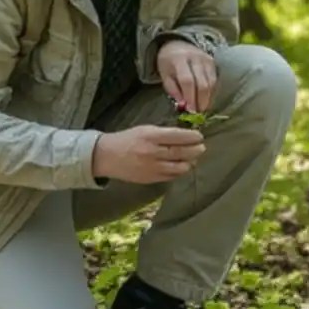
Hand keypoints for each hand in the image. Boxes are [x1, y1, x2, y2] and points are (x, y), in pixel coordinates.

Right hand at [91, 125, 205, 183]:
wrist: (107, 156)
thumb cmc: (127, 139)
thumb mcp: (145, 129)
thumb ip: (164, 133)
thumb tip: (185, 136)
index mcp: (151, 136)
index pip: (178, 137)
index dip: (192, 137)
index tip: (199, 136)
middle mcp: (153, 152)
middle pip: (182, 153)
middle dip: (196, 150)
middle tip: (201, 147)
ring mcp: (152, 168)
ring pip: (180, 167)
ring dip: (190, 162)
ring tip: (193, 158)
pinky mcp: (151, 179)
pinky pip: (172, 177)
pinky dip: (180, 171)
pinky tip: (181, 166)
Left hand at [157, 39, 216, 113]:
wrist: (178, 43)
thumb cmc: (169, 62)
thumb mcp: (165, 75)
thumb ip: (173, 90)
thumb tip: (183, 105)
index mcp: (179, 59)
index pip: (187, 80)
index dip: (189, 97)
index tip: (189, 110)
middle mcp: (195, 58)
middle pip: (202, 83)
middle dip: (200, 101)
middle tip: (197, 114)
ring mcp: (206, 59)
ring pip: (211, 83)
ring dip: (207, 99)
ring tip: (201, 109)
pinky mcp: (213, 63)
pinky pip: (215, 81)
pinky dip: (211, 93)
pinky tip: (206, 100)